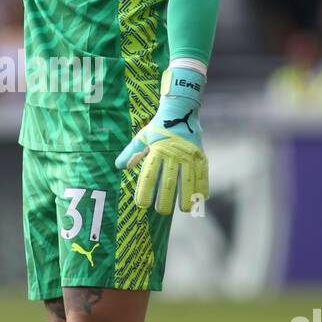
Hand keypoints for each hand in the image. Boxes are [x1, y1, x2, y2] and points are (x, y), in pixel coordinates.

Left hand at [114, 64, 208, 214]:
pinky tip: (202, 198)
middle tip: (161, 211)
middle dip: (166, 197)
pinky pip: (203, 173)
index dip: (145, 190)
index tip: (142, 204)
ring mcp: (188, 154)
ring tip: (185, 209)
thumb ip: (131, 152)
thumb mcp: (142, 137)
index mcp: (157, 150)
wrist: (180, 109)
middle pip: (169, 180)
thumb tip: (118, 166)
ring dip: (187, 195)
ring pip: (188, 179)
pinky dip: (203, 186)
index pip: (149, 174)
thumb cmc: (158, 126)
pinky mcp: (200, 154)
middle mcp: (173, 153)